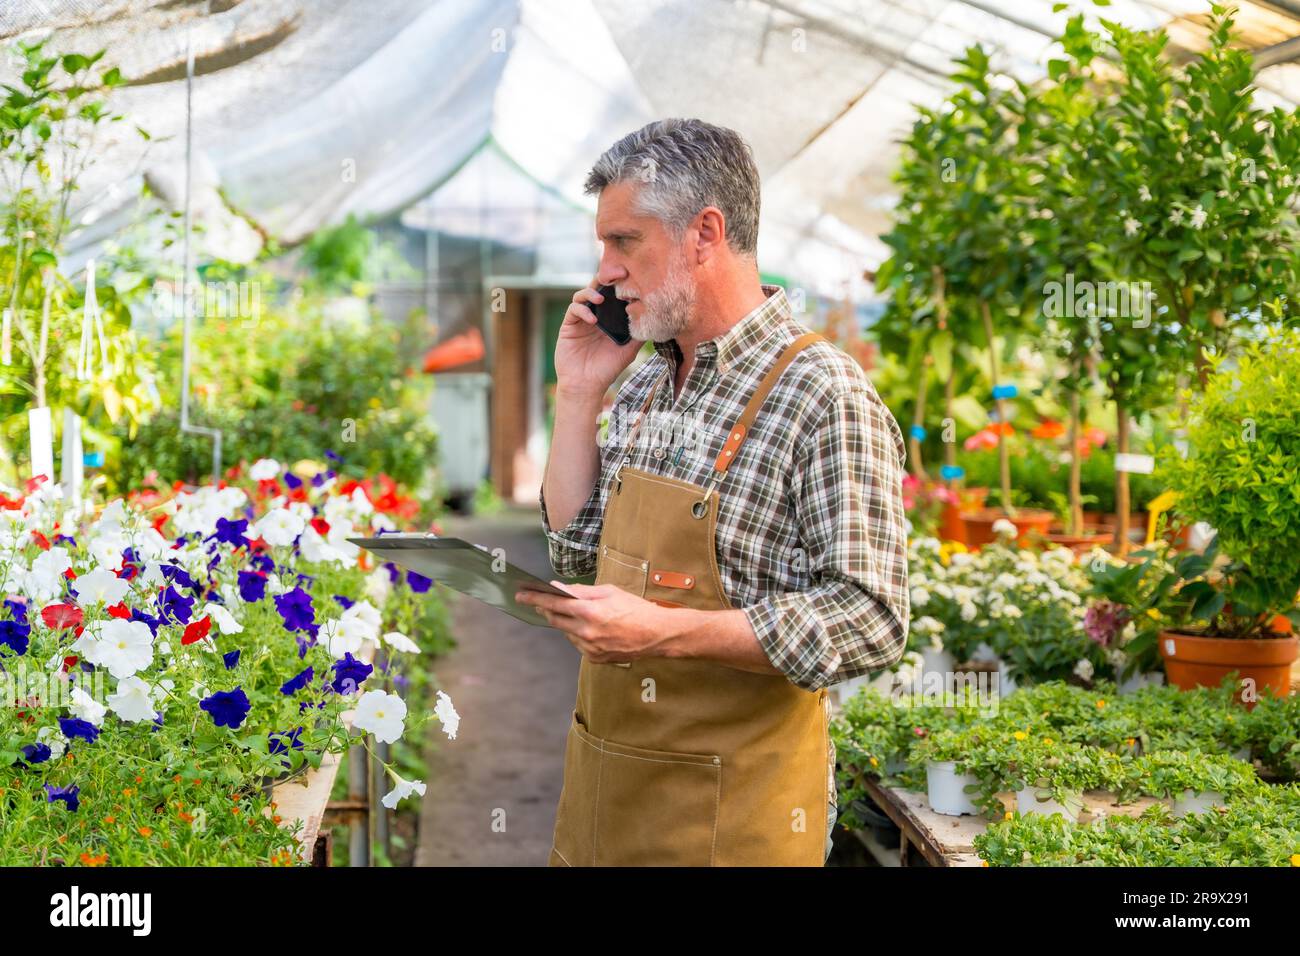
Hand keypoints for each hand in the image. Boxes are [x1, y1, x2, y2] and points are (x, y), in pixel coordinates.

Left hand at [515, 582, 671, 662]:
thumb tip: (563, 589)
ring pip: (567, 632)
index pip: (554, 603)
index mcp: (589, 611)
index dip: (535, 598)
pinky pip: (578, 643)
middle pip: (555, 620)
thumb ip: (584, 591)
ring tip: (580, 615)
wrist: (656, 634)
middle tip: (539, 603)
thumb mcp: (610, 592)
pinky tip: (593, 629)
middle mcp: (586, 631)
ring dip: (566, 623)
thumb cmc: (636, 609)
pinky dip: (579, 634)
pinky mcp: (594, 658)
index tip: (521, 595)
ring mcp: (589, 647)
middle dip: (545, 610)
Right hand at [553, 280, 642, 398]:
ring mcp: (581, 319)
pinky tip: (592, 320)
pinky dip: (582, 310)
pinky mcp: (569, 325)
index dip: (619, 283)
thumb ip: (638, 333)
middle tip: (617, 275)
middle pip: (597, 288)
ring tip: (600, 299)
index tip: (630, 276)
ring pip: (583, 295)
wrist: (586, 385)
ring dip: (591, 292)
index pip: (613, 294)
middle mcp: (595, 315)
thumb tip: (655, 318)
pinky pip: (573, 309)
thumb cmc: (607, 369)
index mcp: (609, 318)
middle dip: (605, 279)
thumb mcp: (629, 350)